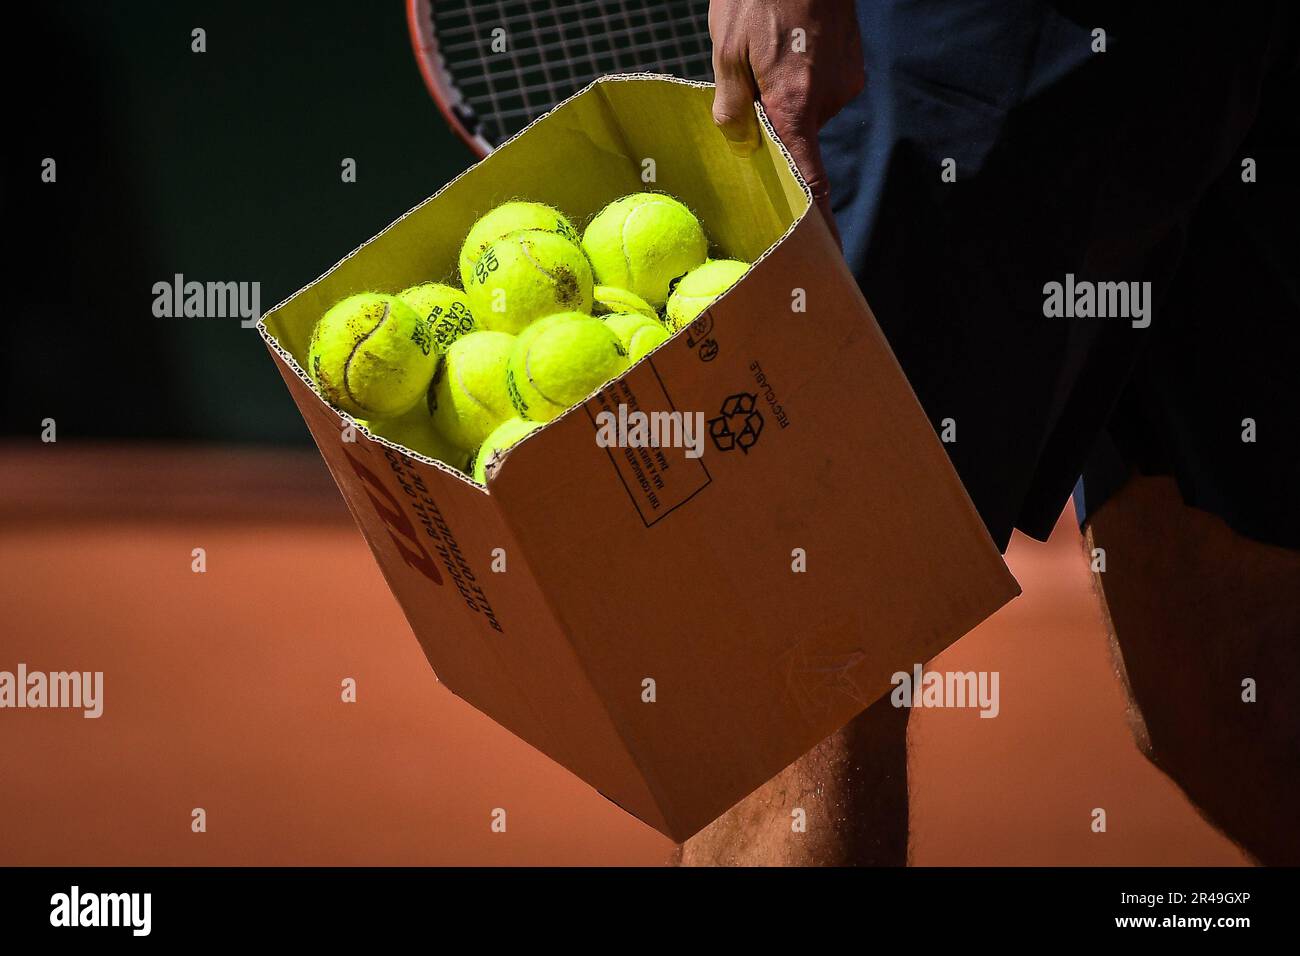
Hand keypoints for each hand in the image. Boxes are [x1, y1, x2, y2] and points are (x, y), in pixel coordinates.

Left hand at [709, 0, 863, 243]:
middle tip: (748, 87)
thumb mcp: (728, 47)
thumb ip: (732, 102)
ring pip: (804, 108)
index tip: (827, 256)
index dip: (818, 223)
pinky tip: (785, 42)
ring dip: (781, 93)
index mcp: (795, 105)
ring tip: (763, 50)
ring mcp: (844, 82)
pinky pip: (819, 85)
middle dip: (771, 124)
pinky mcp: (851, 64)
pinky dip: (798, 75)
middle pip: (795, 137)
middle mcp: (828, 101)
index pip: (810, 181)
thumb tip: (740, 140)